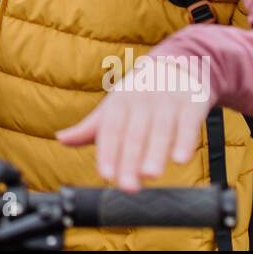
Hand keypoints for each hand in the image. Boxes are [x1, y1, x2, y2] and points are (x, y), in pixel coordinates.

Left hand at [53, 55, 211, 191]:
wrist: (175, 67)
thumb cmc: (138, 96)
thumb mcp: (113, 108)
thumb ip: (90, 128)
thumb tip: (61, 138)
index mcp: (119, 102)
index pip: (111, 129)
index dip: (107, 152)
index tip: (106, 174)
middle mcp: (142, 100)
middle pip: (134, 133)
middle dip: (130, 160)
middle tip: (128, 186)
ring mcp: (167, 101)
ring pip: (160, 129)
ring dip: (155, 152)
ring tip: (150, 174)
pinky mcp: (192, 103)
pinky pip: (189, 123)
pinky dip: (185, 141)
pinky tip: (181, 159)